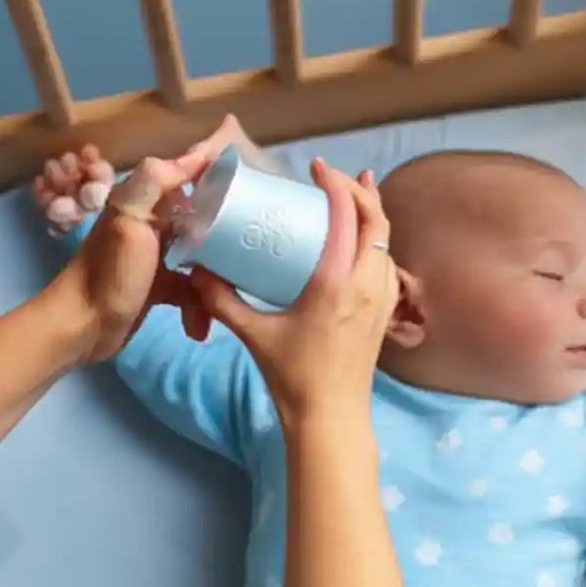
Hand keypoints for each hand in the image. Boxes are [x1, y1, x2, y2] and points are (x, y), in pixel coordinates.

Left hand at [41, 115, 249, 363]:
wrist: (81, 326)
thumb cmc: (108, 272)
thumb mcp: (130, 220)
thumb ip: (155, 181)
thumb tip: (196, 155)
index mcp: (146, 200)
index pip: (189, 175)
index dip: (219, 176)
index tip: (253, 185)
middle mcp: (153, 222)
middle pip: (204, 219)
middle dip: (226, 237)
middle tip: (249, 252)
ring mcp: (158, 256)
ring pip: (202, 258)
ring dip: (213, 282)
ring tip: (223, 300)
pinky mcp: (160, 286)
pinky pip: (191, 290)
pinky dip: (198, 307)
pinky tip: (200, 327)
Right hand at [192, 159, 398, 425]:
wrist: (332, 418)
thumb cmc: (293, 378)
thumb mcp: (253, 334)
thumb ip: (222, 300)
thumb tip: (198, 271)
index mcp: (336, 283)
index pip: (347, 217)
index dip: (336, 184)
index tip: (317, 168)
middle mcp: (365, 284)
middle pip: (376, 219)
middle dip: (359, 189)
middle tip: (333, 175)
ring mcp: (380, 298)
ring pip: (387, 240)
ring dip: (373, 211)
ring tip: (358, 189)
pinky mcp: (384, 311)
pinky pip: (387, 261)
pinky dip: (378, 238)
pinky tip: (366, 236)